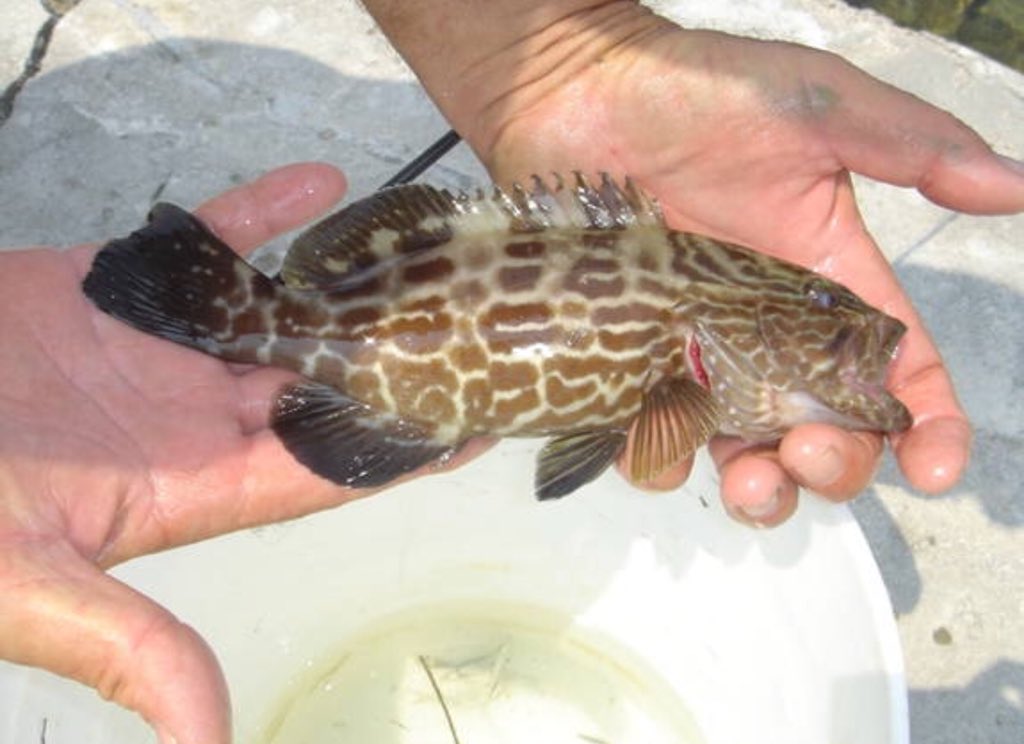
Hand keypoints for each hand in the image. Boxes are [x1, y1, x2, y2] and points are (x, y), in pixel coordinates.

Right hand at [0, 163, 461, 743]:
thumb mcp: (29, 582)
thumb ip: (128, 646)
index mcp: (193, 486)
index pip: (327, 469)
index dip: (403, 450)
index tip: (479, 421)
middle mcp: (192, 418)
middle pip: (320, 386)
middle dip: (390, 358)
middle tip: (472, 322)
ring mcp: (160, 350)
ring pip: (276, 310)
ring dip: (339, 285)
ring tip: (418, 253)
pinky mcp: (115, 287)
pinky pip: (204, 241)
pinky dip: (259, 211)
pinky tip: (322, 182)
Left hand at [455, 12, 1023, 524]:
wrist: (578, 92)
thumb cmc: (699, 94)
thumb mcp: (817, 108)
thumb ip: (910, 148)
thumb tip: (1016, 186)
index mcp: (826, 284)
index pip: (894, 369)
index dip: (925, 425)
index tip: (932, 467)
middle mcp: (767, 333)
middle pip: (824, 430)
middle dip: (833, 466)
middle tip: (805, 458)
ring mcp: (695, 352)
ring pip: (741, 451)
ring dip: (757, 488)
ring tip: (745, 482)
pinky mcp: (628, 359)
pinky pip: (647, 431)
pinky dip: (655, 457)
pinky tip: (652, 446)